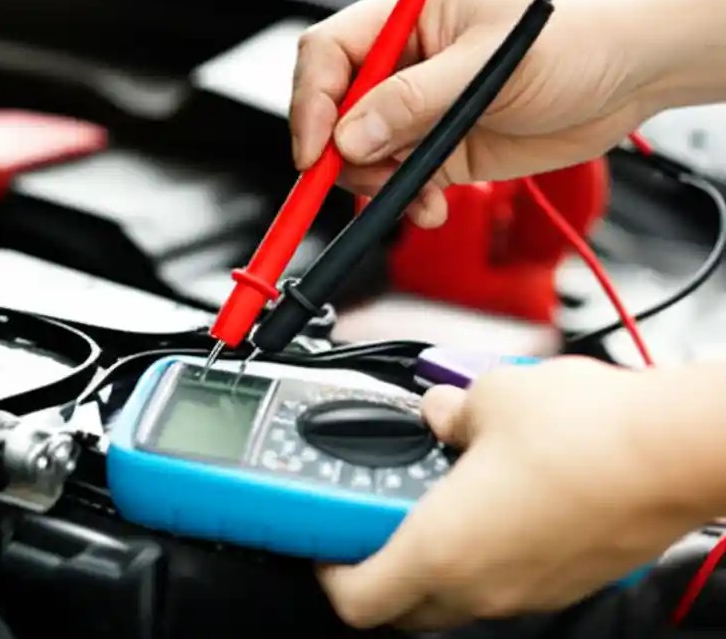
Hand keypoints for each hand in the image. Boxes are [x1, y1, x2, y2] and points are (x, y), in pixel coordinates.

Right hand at [291, 0, 664, 228]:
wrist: (635, 71)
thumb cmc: (576, 37)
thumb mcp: (489, 65)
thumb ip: (413, 102)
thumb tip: (349, 137)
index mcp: (408, 17)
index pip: (329, 54)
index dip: (312, 102)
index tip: (317, 150)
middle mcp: (406, 62)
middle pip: (336, 110)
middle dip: (342, 154)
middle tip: (367, 180)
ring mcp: (421, 108)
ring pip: (363, 155)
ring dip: (379, 185)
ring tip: (416, 196)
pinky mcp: (443, 147)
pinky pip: (401, 180)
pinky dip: (406, 200)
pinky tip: (432, 205)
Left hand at [317, 358, 704, 630]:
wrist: (676, 452)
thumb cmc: (585, 434)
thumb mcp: (486, 396)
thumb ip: (447, 411)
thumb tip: (441, 412)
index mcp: (440, 551)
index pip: (356, 600)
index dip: (329, 572)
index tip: (326, 540)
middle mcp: (480, 588)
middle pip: (403, 607)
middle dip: (377, 568)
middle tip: (372, 517)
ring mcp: (527, 593)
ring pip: (456, 596)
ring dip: (433, 558)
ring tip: (437, 497)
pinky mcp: (565, 583)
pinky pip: (504, 581)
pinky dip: (485, 552)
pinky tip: (497, 499)